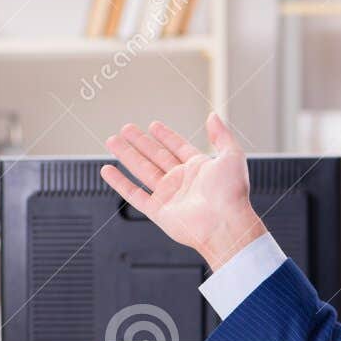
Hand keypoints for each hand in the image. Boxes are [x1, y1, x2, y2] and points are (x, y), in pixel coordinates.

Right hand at [101, 112, 266, 270]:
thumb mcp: (232, 155)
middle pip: (156, 156)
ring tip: (113, 141)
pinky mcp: (158, 211)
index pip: (178, 147)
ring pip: (142, 170)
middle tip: (126, 128)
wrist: (225, 224)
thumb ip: (221, 135)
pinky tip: (108, 171)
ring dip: (127, 155)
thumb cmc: (232, 194)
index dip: (166, 136)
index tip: (154, 126)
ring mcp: (169, 196)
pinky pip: (134, 194)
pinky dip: (120, 183)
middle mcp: (183, 181)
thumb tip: (214, 116)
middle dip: (141, 142)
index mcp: (200, 168)